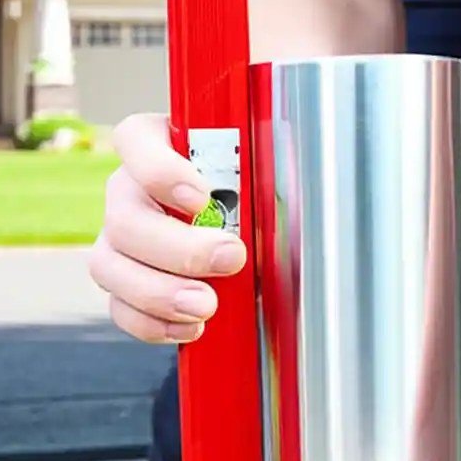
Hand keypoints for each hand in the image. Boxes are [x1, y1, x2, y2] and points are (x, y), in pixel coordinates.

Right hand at [90, 0, 402, 343]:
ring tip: (208, 309)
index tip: (202, 195)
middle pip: (123, 216)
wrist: (255, 224)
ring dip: (158, 291)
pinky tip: (192, 329)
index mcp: (157, 144)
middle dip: (176, 246)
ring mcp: (120, 238)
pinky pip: (118, 306)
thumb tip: (350, 132)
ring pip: (109, 264)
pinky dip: (150, 322)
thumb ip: (285, 146)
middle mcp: (129, 189)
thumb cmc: (264, 178)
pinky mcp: (125, 280)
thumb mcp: (274, 156)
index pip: (134, 141)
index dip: (159, 169)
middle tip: (232, 259)